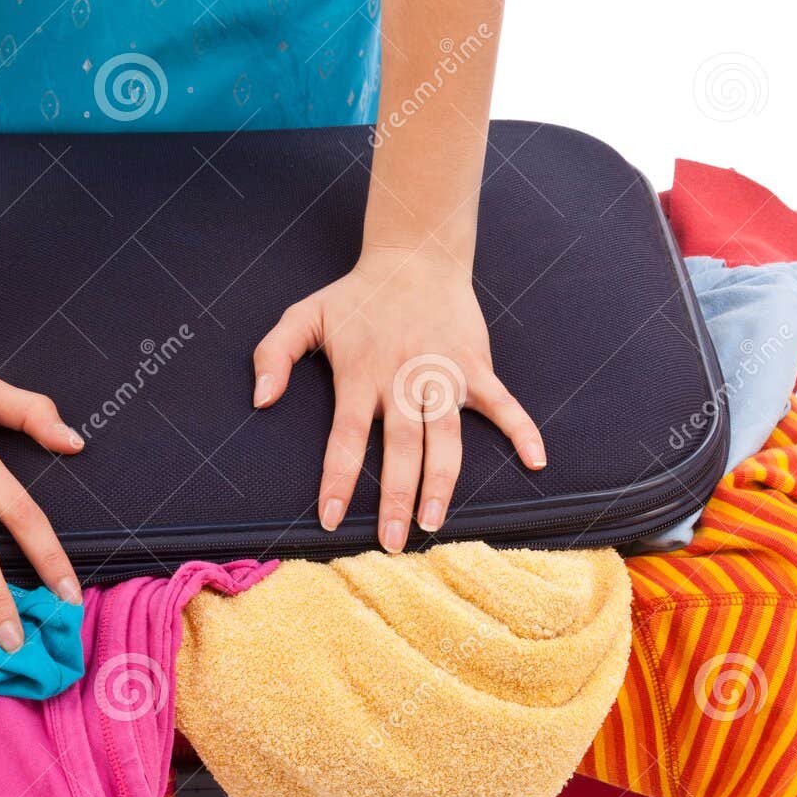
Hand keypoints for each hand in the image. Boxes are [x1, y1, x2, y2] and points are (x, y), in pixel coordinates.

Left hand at [253, 246, 545, 551]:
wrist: (415, 255)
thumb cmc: (356, 296)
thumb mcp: (304, 315)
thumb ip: (273, 354)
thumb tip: (260, 400)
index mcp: (361, 373)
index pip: (345, 435)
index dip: (338, 478)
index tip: (329, 517)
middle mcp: (403, 378)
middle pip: (400, 446)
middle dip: (397, 497)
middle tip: (393, 541)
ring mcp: (443, 373)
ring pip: (446, 436)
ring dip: (443, 481)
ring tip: (436, 523)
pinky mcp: (475, 365)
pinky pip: (503, 403)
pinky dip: (522, 430)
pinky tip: (536, 462)